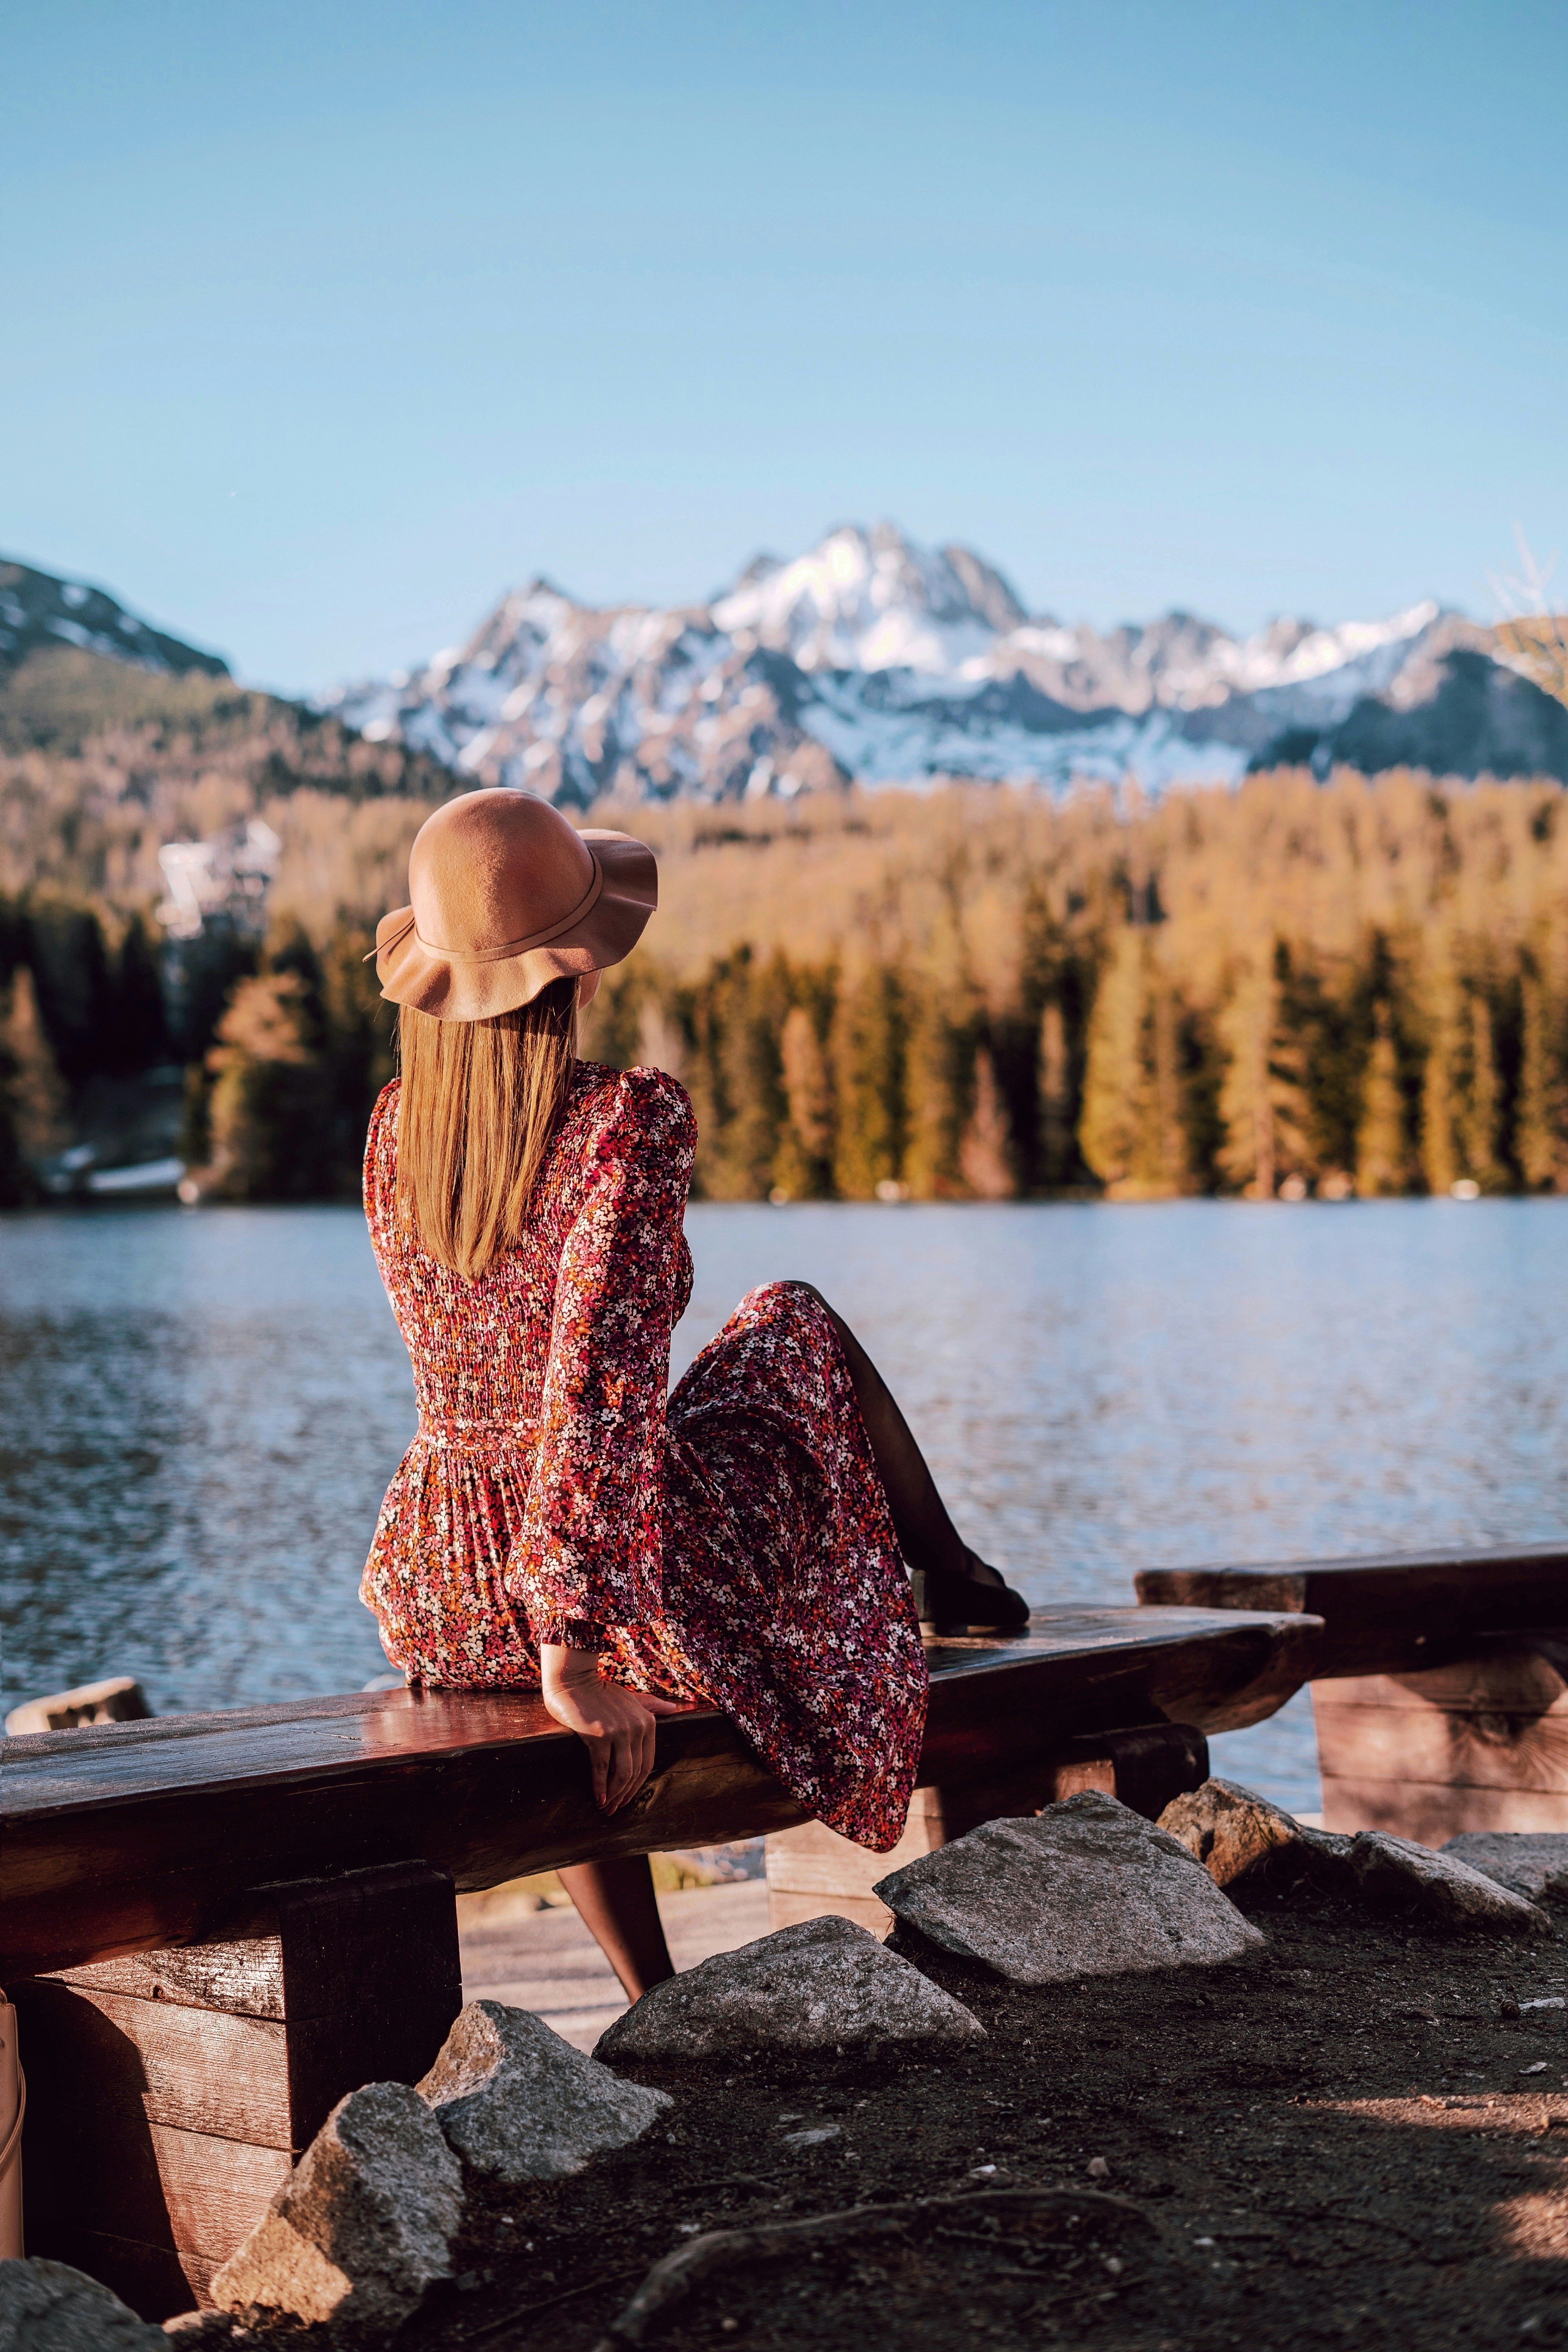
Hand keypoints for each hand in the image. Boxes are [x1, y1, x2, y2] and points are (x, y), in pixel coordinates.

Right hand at [539, 1645, 688, 1812]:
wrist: (574, 1681)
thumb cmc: (600, 1691)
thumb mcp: (631, 1698)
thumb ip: (651, 1706)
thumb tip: (673, 1709)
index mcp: (647, 1722)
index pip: (647, 1763)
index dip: (637, 1786)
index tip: (626, 1799)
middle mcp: (637, 1727)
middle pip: (635, 1772)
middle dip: (625, 1795)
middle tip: (614, 1810)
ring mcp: (619, 1731)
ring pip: (621, 1774)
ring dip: (614, 1796)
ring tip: (605, 1808)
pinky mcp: (599, 1735)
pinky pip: (602, 1769)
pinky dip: (600, 1787)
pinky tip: (598, 1799)